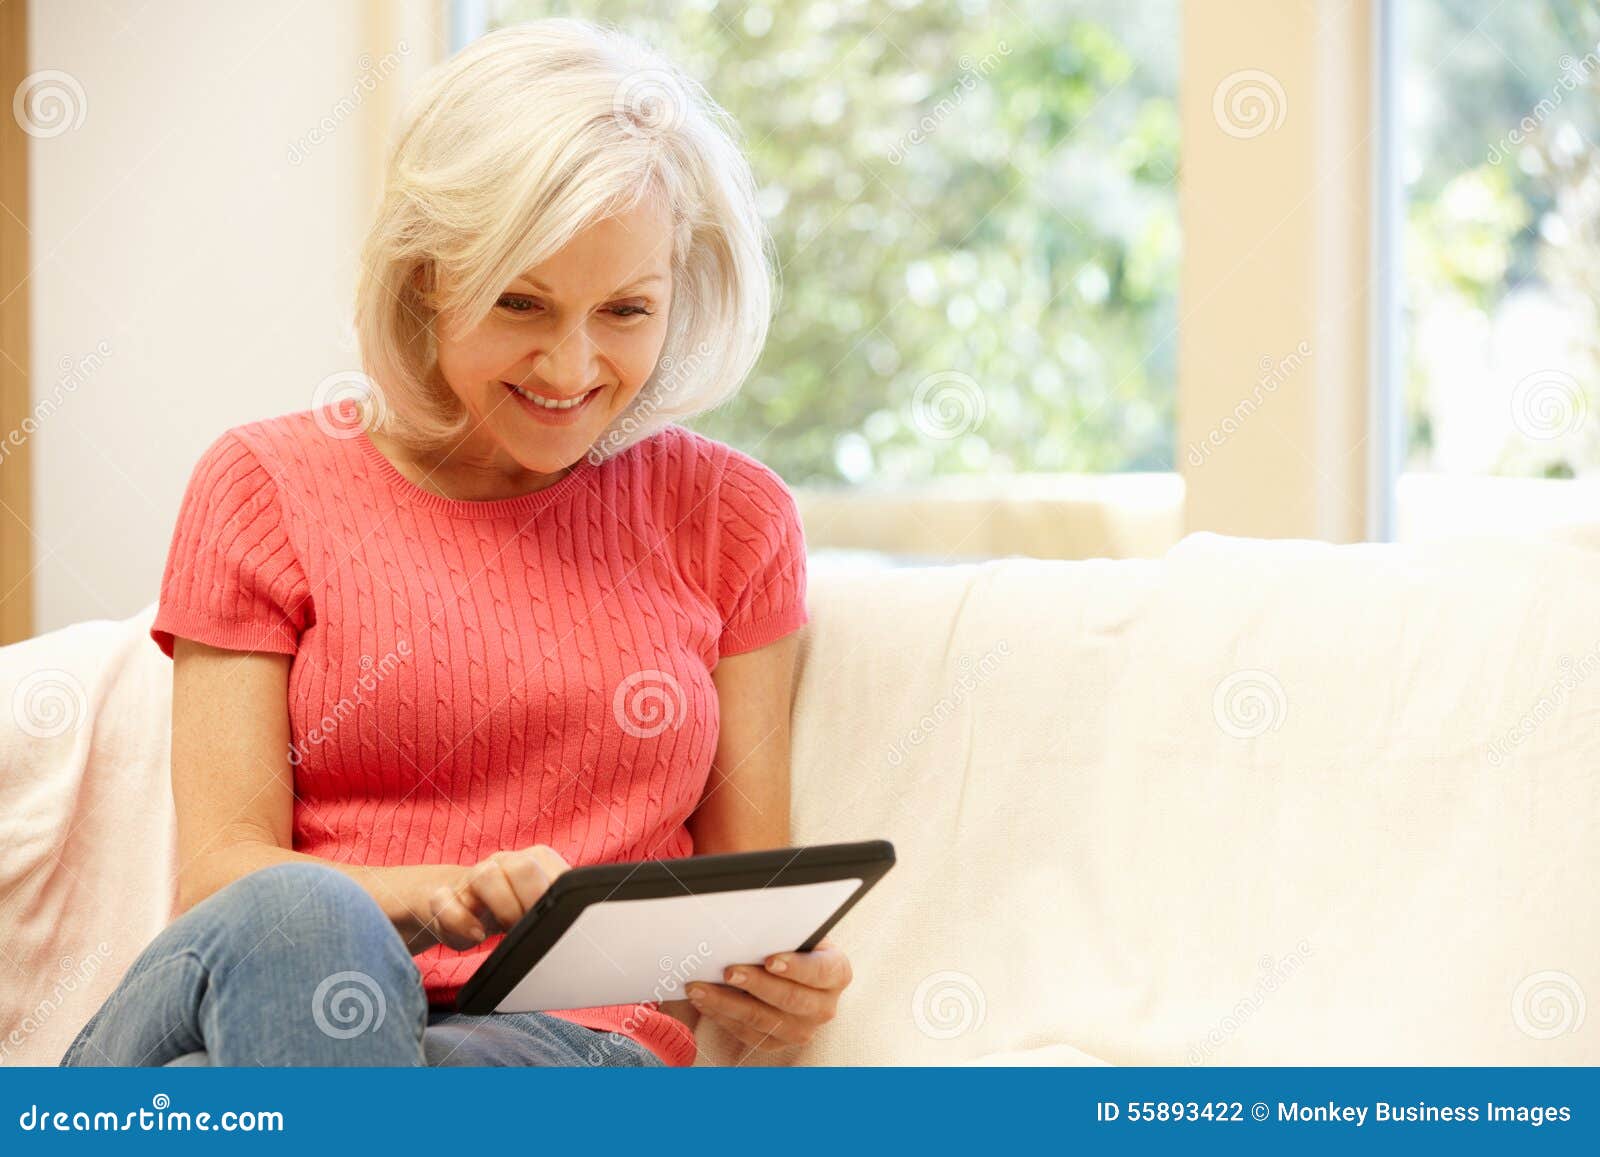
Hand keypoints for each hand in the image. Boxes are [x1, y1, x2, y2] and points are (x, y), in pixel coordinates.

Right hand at [414, 844, 569, 951]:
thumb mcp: (537, 904)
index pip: (549, 863)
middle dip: (529, 900)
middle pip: (521, 865)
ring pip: (484, 875)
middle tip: (529, 924)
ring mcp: (472, 878)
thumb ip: (557, 904)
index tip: (555, 916)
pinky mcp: (444, 897)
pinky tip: (476, 935)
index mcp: (531, 860)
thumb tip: (581, 920)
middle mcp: (502, 862)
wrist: (460, 907)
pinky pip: (444, 901)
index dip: (554, 893)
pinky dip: (462, 922)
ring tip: (505, 930)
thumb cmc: (510, 909)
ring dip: (501, 907)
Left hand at [684, 936, 851, 1052]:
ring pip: (763, 1020)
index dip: (796, 967)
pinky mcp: (777, 1042)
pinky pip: (747, 1034)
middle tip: (728, 971)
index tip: (770, 960)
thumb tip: (756, 919)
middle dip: (756, 984)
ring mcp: (802, 1029)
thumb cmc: (794, 944)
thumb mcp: (800, 932)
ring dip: (727, 1003)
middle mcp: (824, 1006)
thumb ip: (788, 928)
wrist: (793, 969)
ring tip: (700, 987)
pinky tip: (704, 1001)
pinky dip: (722, 1016)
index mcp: (837, 973)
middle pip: (790, 999)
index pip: (821, 972)